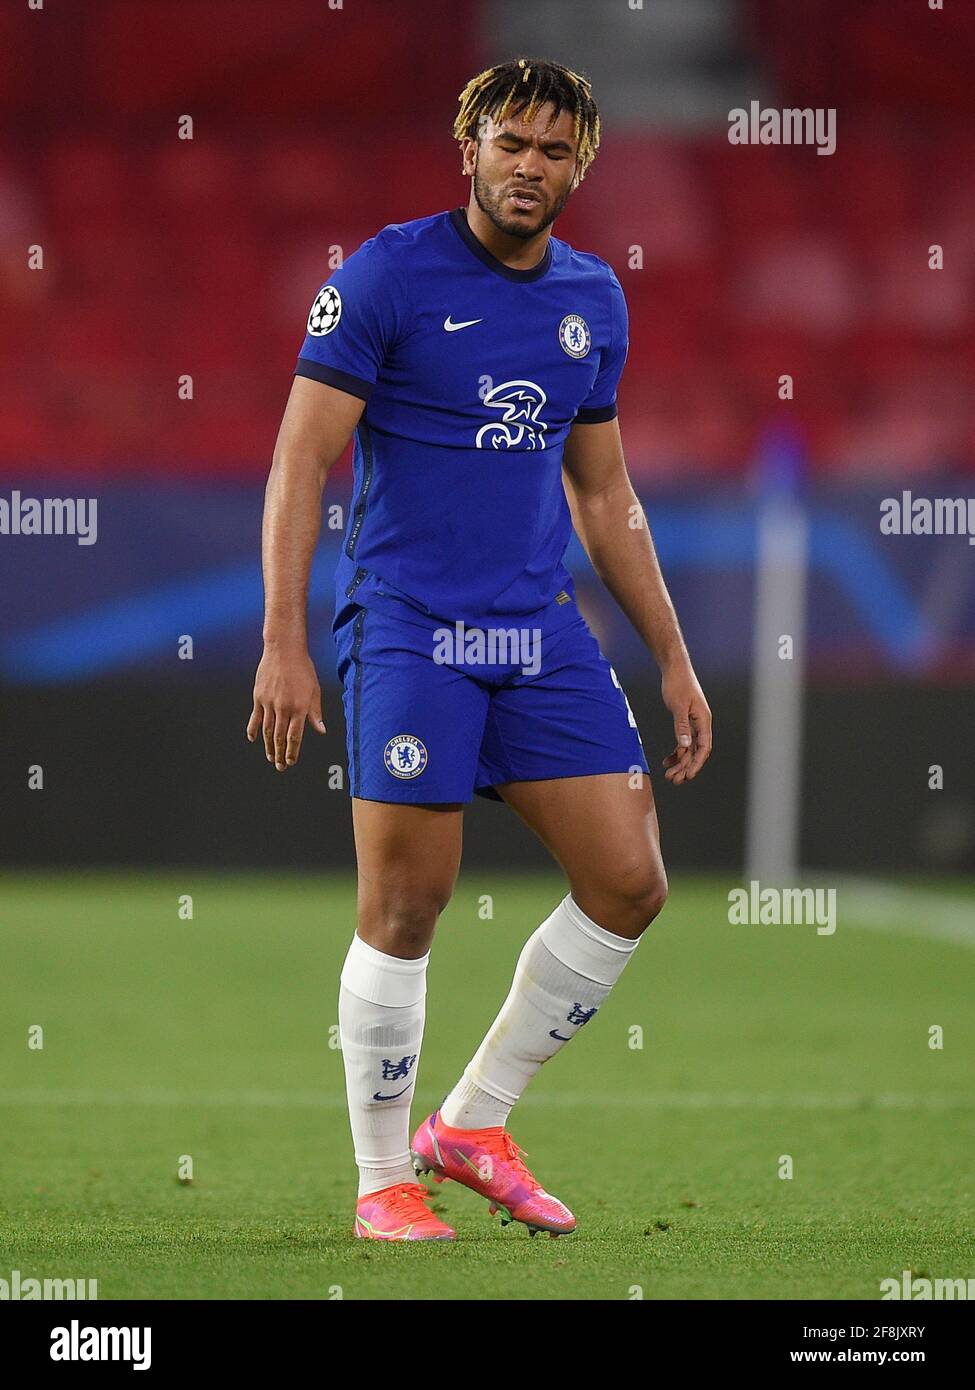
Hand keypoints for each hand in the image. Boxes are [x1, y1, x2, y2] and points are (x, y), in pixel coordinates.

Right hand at [246, 644, 325, 771]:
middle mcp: (284, 708)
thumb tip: (321, 730)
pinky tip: (253, 740)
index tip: (291, 762)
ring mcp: (269, 703)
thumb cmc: (303, 669)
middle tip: (280, 767)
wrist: (284, 650)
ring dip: (269, 746)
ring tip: (270, 757)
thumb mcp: (314, 690)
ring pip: (268, 731)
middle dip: (281, 754)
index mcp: (300, 707)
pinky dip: (253, 730)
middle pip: (281, 737)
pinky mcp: (259, 697)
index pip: (295, 736)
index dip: (293, 751)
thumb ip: (315, 712)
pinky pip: (255, 718)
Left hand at [660, 659, 711, 784]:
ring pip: (689, 749)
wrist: (674, 669)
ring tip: (669, 775)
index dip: (697, 763)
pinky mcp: (685, 722)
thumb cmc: (678, 684)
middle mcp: (701, 724)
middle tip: (673, 780)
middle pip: (696, 752)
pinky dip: (675, 752)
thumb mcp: (678, 706)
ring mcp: (694, 724)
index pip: (704, 747)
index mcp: (704, 720)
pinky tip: (666, 760)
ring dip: (680, 762)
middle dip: (685, 767)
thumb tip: (685, 746)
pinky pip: (683, 742)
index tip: (688, 775)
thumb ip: (681, 726)